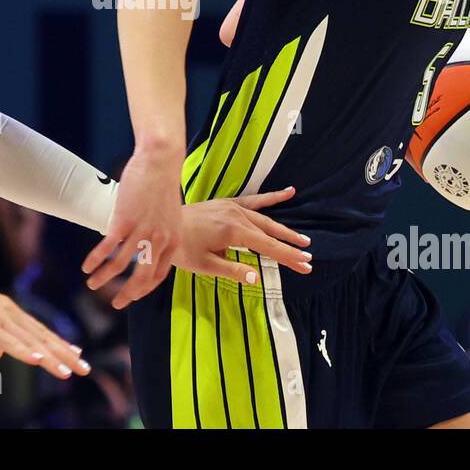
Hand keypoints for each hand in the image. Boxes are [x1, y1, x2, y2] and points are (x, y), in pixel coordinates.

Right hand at [0, 269, 89, 380]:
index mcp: (8, 313)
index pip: (39, 330)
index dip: (59, 343)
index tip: (76, 353)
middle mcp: (9, 313)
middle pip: (42, 336)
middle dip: (64, 353)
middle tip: (84, 367)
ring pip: (30, 340)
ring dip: (50, 356)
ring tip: (68, 370)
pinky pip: (8, 340)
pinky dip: (24, 350)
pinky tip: (38, 359)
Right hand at [80, 148, 183, 306]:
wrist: (160, 162)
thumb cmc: (163, 185)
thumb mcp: (169, 215)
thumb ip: (161, 233)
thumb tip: (148, 245)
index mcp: (172, 241)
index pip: (158, 275)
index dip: (144, 289)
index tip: (131, 296)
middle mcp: (159, 241)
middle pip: (141, 278)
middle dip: (126, 294)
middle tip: (115, 304)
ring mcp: (142, 231)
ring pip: (120, 265)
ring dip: (104, 278)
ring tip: (92, 285)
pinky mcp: (125, 220)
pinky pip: (107, 247)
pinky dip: (95, 260)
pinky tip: (86, 267)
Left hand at [166, 187, 310, 296]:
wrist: (160, 223)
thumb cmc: (180, 248)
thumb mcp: (204, 265)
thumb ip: (232, 270)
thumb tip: (257, 277)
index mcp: (233, 232)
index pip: (267, 246)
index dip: (288, 256)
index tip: (306, 265)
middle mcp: (237, 216)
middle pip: (270, 233)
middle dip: (290, 247)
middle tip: (308, 259)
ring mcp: (233, 207)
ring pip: (266, 220)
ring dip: (284, 230)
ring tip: (303, 240)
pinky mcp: (228, 203)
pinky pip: (255, 200)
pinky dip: (272, 197)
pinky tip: (289, 192)